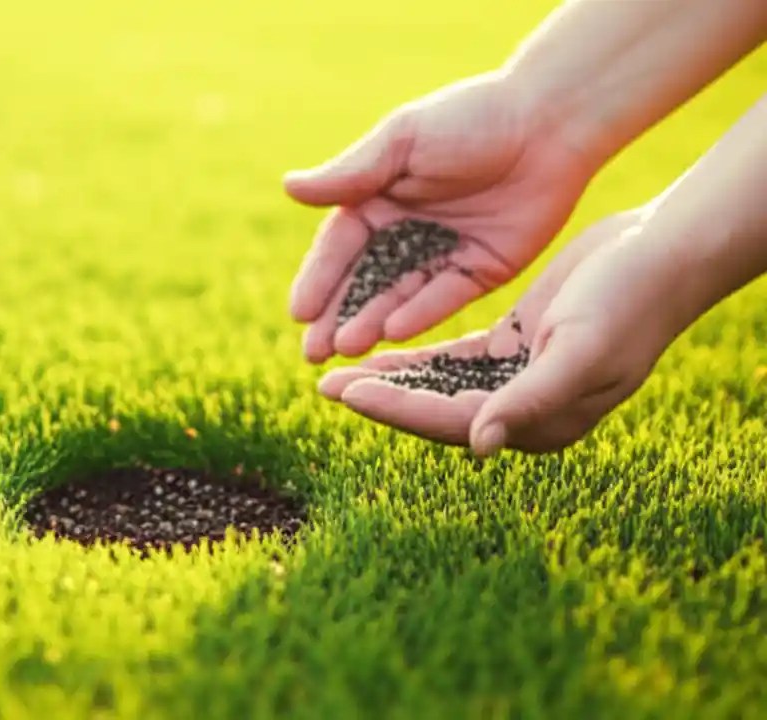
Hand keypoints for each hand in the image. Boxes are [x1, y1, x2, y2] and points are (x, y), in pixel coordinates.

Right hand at [285, 71, 599, 361]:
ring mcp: (441, 254)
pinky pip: (444, 298)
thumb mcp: (403, 141)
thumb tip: (288, 187)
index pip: (338, 248)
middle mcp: (403, 232)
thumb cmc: (470, 117)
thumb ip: (351, 173)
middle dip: (335, 317)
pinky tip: (393, 332)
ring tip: (345, 348)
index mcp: (376, 199)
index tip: (298, 312)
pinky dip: (418, 314)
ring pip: (398, 297)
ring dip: (370, 322)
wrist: (551, 121)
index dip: (318, 281)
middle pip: (362, 282)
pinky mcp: (478, 271)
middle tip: (313, 352)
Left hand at [318, 209, 685, 455]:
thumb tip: (478, 445)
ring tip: (339, 370)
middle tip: (323, 385)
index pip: (448, 421)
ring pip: (438, 385)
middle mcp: (523, 409)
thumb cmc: (629, 301)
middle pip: (434, 409)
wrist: (662, 255)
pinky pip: (453, 359)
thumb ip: (529, 399)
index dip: (393, 407)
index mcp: (539, 421)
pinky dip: (418, 356)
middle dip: (379, 398)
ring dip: (391, 379)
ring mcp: (517, 379)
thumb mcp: (580, 349)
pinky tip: (382, 349)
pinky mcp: (512, 346)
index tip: (342, 393)